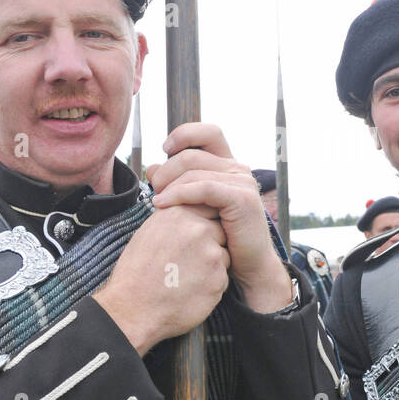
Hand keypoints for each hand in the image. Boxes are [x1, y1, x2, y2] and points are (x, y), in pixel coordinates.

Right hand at [93, 205, 228, 354]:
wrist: (132, 309)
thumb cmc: (136, 273)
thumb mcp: (148, 233)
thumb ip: (174, 219)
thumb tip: (190, 212)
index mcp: (179, 215)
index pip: (207, 209)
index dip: (203, 224)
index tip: (195, 238)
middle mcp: (198, 230)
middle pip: (220, 231)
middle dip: (211, 244)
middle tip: (190, 261)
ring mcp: (211, 255)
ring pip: (224, 256)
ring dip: (212, 266)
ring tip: (186, 278)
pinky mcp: (218, 280)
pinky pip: (223, 278)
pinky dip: (211, 285)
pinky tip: (190, 291)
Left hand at [147, 122, 292, 311]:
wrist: (246, 267)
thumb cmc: (218, 238)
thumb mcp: (193, 206)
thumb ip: (175, 184)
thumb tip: (152, 167)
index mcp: (228, 166)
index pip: (209, 133)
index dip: (185, 134)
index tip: (165, 148)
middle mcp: (238, 169)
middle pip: (192, 153)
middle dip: (166, 170)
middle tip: (154, 189)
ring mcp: (243, 182)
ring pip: (194, 171)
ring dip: (168, 185)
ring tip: (155, 202)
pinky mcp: (242, 198)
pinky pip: (203, 188)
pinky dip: (178, 194)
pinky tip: (161, 205)